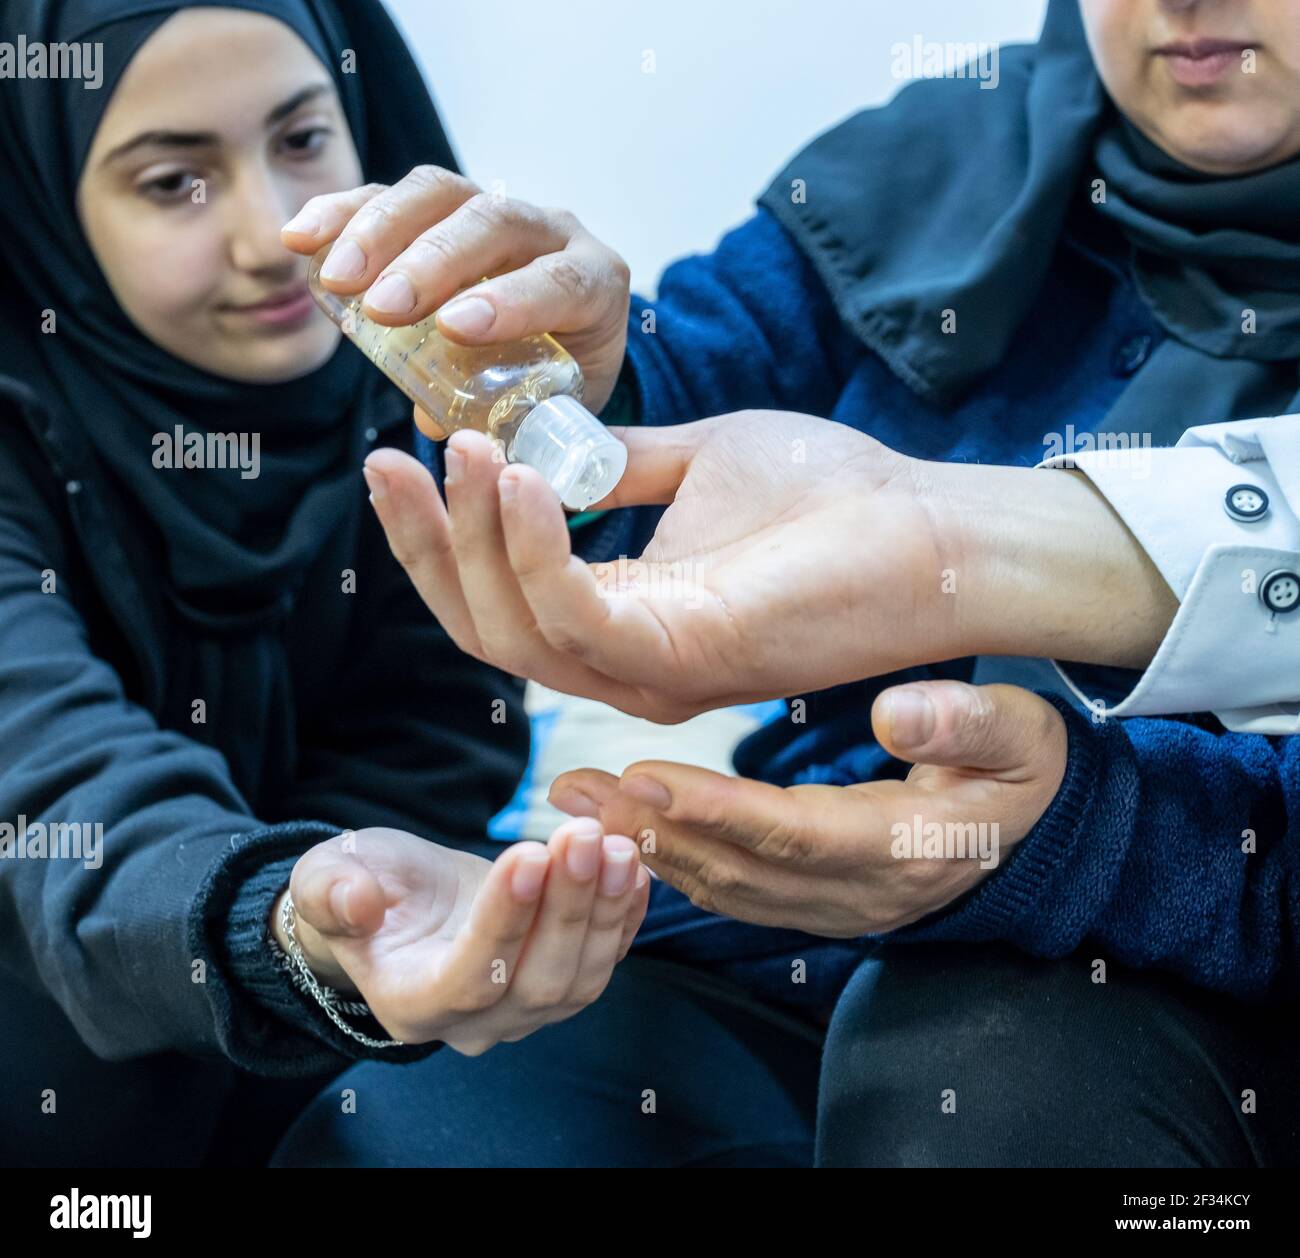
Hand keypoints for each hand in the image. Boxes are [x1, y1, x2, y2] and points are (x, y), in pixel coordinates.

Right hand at [272, 818, 648, 1054]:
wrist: (401, 898)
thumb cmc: (363, 885)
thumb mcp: (327, 877)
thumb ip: (332, 892)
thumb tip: (356, 902)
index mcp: (413, 1004)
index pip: (469, 978)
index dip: (503, 921)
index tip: (527, 853)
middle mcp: (476, 1023)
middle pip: (537, 982)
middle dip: (567, 907)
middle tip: (582, 836)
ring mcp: (527, 1009)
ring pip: (581, 977)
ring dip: (605, 909)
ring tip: (616, 844)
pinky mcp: (563, 979)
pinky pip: (607, 959)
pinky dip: (628, 916)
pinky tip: (637, 867)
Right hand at [280, 167, 631, 428]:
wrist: (567, 349)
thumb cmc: (564, 391)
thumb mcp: (556, 415)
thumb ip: (511, 427)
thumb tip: (435, 420)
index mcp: (597, 285)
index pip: (562, 282)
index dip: (510, 301)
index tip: (456, 328)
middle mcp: (552, 234)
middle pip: (494, 223)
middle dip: (433, 263)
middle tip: (383, 307)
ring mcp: (496, 211)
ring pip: (442, 195)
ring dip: (381, 231)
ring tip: (337, 279)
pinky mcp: (443, 209)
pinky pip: (394, 196)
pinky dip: (344, 212)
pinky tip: (301, 239)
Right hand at [361, 409, 1176, 721]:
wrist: (931, 524)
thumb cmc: (829, 496)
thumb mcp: (694, 463)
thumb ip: (614, 467)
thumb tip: (544, 437)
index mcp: (625, 619)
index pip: (497, 598)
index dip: (436, 537)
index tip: (398, 457)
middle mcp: (626, 660)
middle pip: (482, 627)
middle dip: (428, 545)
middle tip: (394, 459)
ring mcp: (653, 670)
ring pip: (513, 631)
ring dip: (472, 540)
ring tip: (462, 450)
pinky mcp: (686, 657)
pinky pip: (575, 617)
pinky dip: (532, 550)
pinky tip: (516, 477)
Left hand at [546, 681, 1067, 936]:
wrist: (1030, 836)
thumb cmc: (1021, 773)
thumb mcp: (1024, 737)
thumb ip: (969, 723)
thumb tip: (898, 713)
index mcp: (904, 847)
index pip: (795, 835)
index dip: (719, 810)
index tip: (645, 775)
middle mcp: (857, 893)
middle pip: (740, 868)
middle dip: (651, 830)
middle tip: (572, 792)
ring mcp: (830, 908)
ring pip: (724, 886)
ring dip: (646, 846)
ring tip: (575, 802)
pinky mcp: (811, 904)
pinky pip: (731, 891)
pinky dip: (672, 862)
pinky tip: (622, 827)